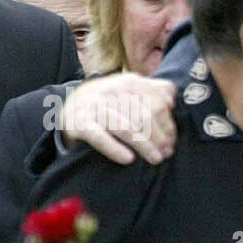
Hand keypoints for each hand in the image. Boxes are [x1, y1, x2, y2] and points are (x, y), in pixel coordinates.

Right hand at [61, 73, 176, 164]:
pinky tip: (128, 159)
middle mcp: (112, 91)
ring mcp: (95, 106)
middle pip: (145, 117)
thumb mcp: (130, 90)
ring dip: (144, 146)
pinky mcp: (79, 123)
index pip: (158, 104)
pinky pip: (99, 137)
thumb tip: (173, 100)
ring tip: (155, 159)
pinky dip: (115, 149)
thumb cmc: (109, 102)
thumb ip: (153, 90)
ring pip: (127, 128)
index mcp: (129, 82)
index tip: (172, 141)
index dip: (168, 125)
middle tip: (166, 153)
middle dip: (159, 137)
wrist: (70, 107)